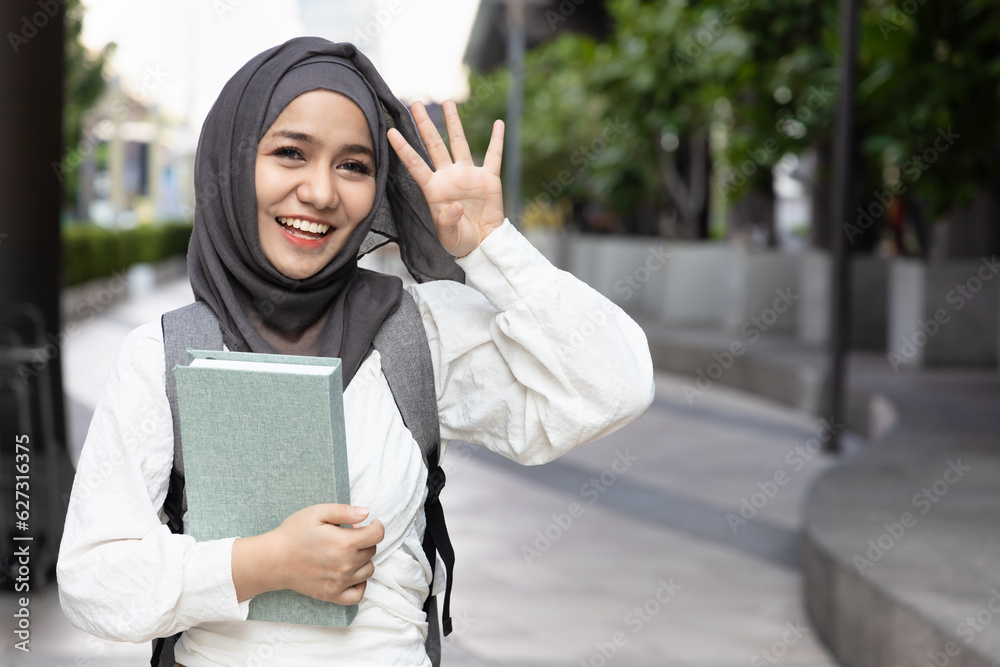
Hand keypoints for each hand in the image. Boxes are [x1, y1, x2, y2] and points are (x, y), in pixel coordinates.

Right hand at [232, 504, 384, 604]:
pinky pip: (358, 594)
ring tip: (346, 552)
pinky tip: (351, 574)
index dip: (376, 526)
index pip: (378, 535)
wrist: (272, 560)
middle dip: (365, 540)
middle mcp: (346, 565)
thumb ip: (345, 511)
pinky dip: (360, 584)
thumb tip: (367, 513)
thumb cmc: (293, 533)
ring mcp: (340, 582)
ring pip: (368, 570)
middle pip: (372, 551)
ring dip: (363, 560)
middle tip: (348, 535)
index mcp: (345, 543)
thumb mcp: (317, 512)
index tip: (368, 524)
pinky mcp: (332, 595)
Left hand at [388, 100, 504, 257]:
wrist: (483, 243)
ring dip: (453, 123)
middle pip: (434, 145)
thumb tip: (453, 206)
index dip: (403, 149)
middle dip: (424, 125)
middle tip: (415, 104)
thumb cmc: (460, 241)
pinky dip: (497, 140)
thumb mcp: (448, 237)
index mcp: (434, 189)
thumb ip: (447, 223)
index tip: (390, 132)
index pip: (415, 165)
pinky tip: (498, 124)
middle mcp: (448, 177)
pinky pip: (494, 156)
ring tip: (448, 102)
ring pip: (459, 143)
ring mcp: (468, 175)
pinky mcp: (489, 178)